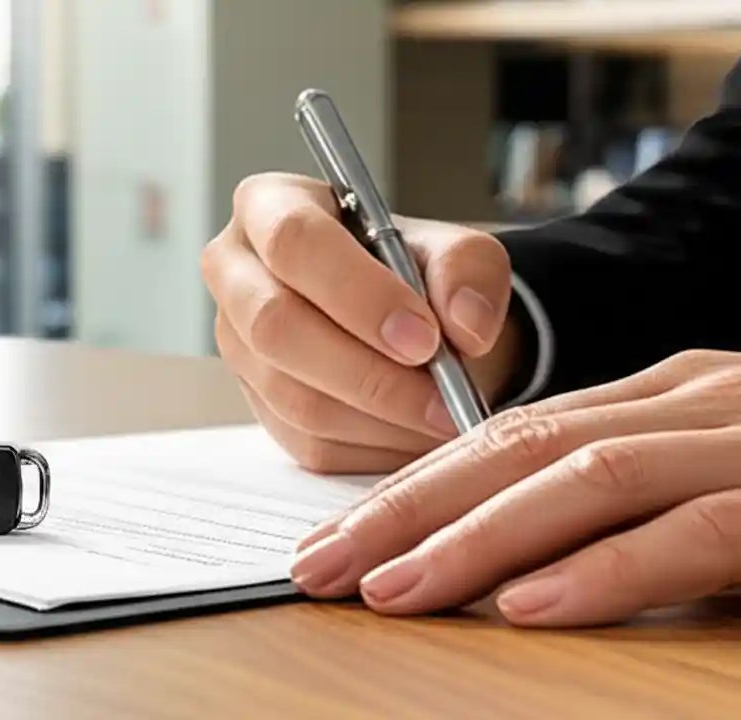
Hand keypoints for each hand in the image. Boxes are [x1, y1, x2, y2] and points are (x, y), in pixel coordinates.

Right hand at [201, 173, 522, 472]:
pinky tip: (415, 431)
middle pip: (274, 326)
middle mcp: (234, 273)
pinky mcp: (256, 403)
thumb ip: (467, 270)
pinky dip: (373, 446)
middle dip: (366, 369)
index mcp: (268, 206)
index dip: (356, 293)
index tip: (423, 336)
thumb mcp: (455, 250)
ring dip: (379, 417)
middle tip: (441, 392)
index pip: (292, 242)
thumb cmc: (412, 270)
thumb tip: (465, 323)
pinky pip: (308, 440)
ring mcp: (237, 344)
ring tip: (445, 416)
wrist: (400, 318)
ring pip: (293, 395)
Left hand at [290, 350, 740, 626]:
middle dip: (408, 510)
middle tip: (322, 566)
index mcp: (660, 398)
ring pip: (583, 480)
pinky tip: (524, 605)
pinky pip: (690, 535)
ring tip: (390, 590)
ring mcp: (737, 446)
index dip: (413, 489)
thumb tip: (503, 560)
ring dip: (475, 539)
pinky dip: (603, 571)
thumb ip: (617, 503)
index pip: (508, 434)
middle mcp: (689, 406)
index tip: (337, 539)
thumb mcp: (708, 477)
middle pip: (519, 447)